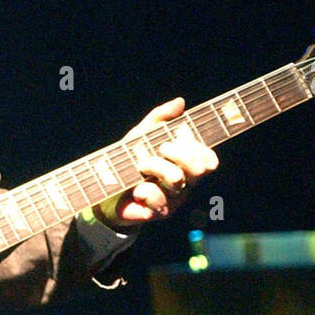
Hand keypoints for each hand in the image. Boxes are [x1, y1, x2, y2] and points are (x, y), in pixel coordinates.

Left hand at [94, 97, 218, 228]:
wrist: (104, 191)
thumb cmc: (128, 161)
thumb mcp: (141, 135)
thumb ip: (160, 118)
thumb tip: (181, 102)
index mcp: (185, 166)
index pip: (209, 160)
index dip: (200, 148)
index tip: (180, 136)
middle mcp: (184, 184)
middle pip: (200, 168)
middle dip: (179, 152)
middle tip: (161, 148)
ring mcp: (173, 200)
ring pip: (177, 179)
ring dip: (156, 166)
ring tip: (141, 165)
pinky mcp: (157, 213)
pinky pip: (158, 198)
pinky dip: (144, 190)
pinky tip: (135, 189)